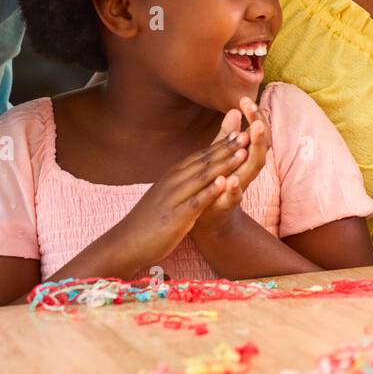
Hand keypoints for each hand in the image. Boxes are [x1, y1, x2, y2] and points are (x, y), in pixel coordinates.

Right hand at [113, 133, 249, 265]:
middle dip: (227, 147)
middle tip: (247, 132)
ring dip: (224, 163)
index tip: (239, 130)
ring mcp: (174, 198)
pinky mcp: (176, 217)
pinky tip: (224, 182)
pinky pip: (196, 201)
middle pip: (205, 161)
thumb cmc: (149, 220)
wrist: (125, 243)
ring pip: (203, 177)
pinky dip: (210, 190)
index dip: (221, 143)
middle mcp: (174, 182)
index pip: (201, 156)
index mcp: (173, 176)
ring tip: (243, 151)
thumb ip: (182, 180)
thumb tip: (195, 169)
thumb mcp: (167, 194)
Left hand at [194, 98, 270, 234]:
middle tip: (255, 112)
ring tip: (250, 132)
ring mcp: (239, 188)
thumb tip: (233, 111)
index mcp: (244, 159)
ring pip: (252, 168)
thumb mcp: (221, 158)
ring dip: (253, 150)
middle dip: (259, 130)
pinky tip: (230, 179)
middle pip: (260, 148)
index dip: (255, 118)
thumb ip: (226, 137)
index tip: (246, 100)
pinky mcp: (226, 206)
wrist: (208, 221)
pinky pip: (233, 198)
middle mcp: (246, 172)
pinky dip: (233, 189)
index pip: (256, 134)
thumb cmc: (215, 185)